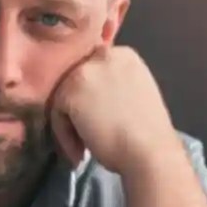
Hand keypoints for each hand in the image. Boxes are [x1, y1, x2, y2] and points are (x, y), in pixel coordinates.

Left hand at [47, 46, 181, 175]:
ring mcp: (86, 71)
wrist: (149, 151)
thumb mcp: (135, 95)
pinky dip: (65, 136)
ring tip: (82, 148)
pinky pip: (57, 113)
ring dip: (70, 125)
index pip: (94, 69)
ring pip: (63, 97)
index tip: (96, 119)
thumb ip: (115, 87)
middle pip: (76, 81)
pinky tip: (80, 152)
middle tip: (85, 136)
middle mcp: (104, 55)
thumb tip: (94, 99)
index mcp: (125, 55)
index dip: (90, 97)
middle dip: (77, 109)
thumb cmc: (149, 134)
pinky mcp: (71, 92)